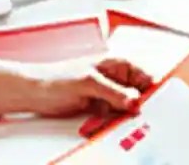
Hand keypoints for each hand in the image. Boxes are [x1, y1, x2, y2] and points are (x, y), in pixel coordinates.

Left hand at [20, 56, 154, 118]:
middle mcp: (116, 78)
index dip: (153, 90)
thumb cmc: (56, 77)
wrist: (34, 92)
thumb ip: (114, 92)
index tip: (155, 104)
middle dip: (138, 107)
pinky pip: (114, 118)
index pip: (146, 77)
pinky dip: (112, 123)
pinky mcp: (100, 108)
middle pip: (138, 95)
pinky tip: (104, 123)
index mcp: (118, 64)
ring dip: (123, 117)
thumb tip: (135, 100)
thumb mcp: (89, 83)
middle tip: (136, 116)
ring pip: (127, 109)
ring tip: (114, 118)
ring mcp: (108, 94)